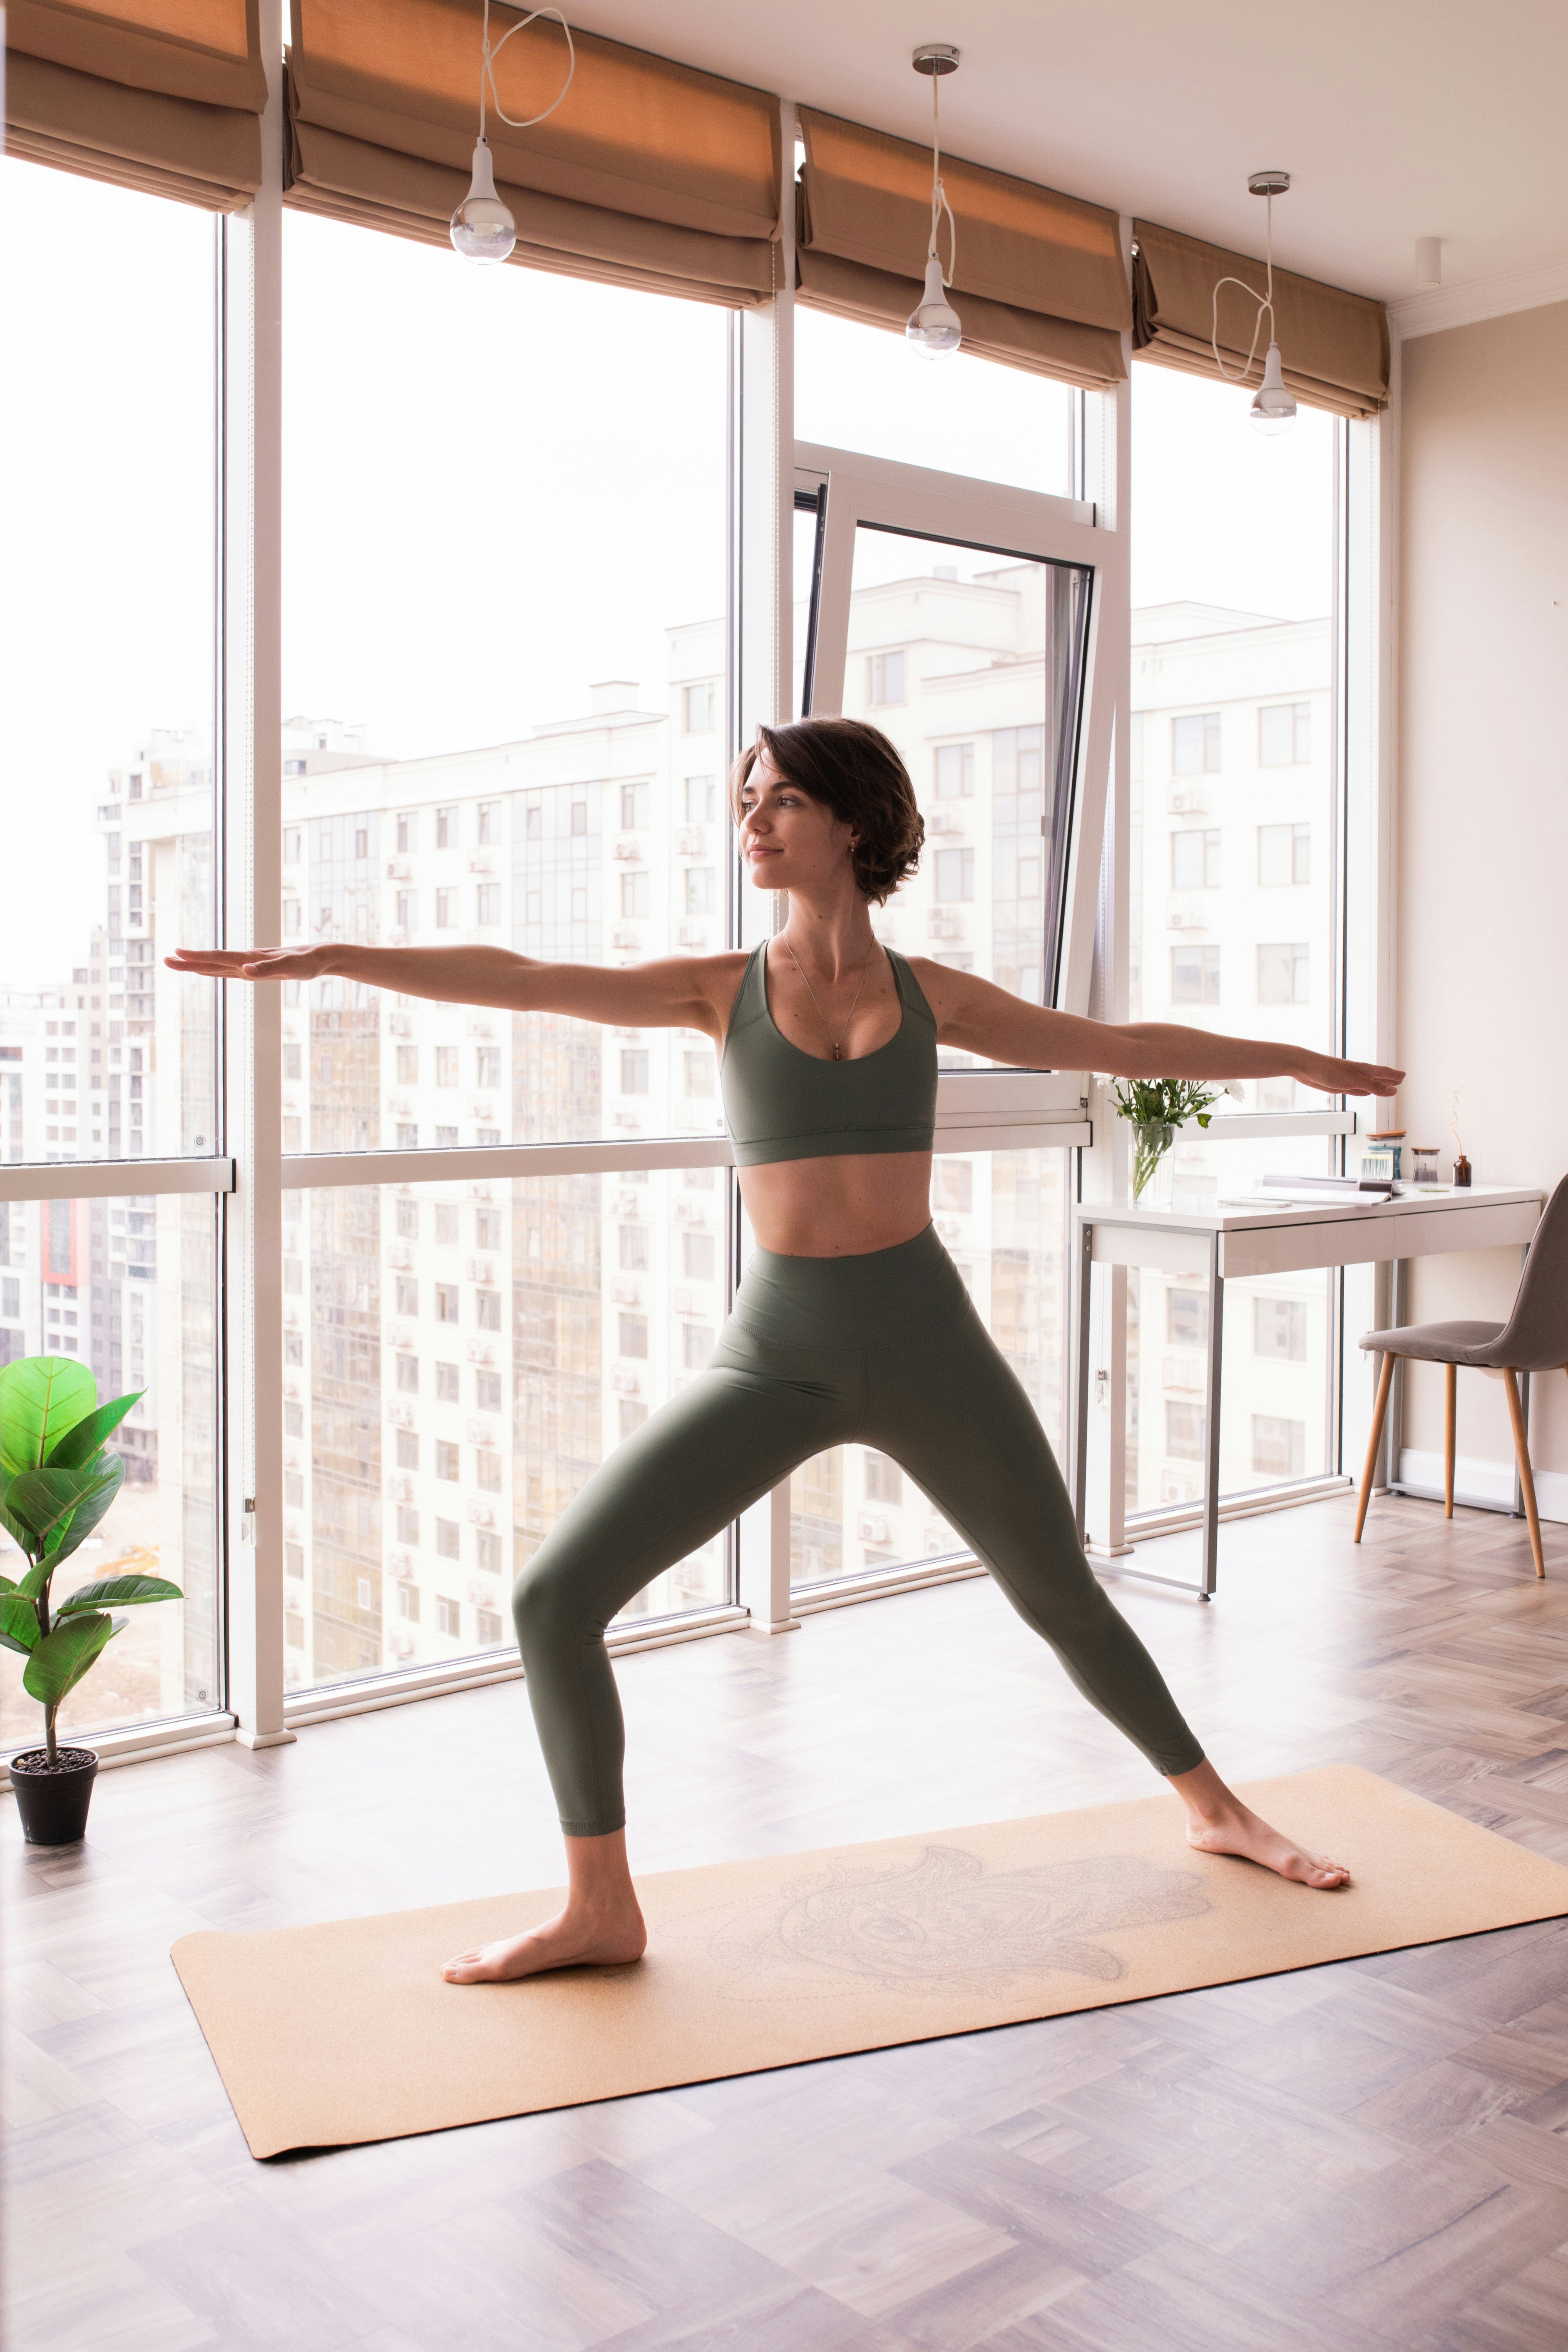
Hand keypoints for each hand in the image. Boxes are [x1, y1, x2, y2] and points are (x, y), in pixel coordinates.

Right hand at [164, 947, 335, 981]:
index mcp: (251, 959)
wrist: (320, 955)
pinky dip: (214, 968)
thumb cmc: (308, 963)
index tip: (175, 955)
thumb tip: (245, 970)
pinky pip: (229, 968)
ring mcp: (250, 963)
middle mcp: (247, 960)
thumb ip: (269, 969)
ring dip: (198, 963)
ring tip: (177, 960)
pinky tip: (207, 968)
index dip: (196, 958)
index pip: (218, 959)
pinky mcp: (256, 966)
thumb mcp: (291, 968)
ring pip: (218, 964)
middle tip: (164, 959)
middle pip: (213, 961)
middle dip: (189, 961)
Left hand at [1307, 1054, 1404, 1098]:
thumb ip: (1373, 1086)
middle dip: (1389, 1079)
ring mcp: (1349, 1080)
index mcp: (1364, 1070)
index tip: (1404, 1076)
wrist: (1306, 1067)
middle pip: (1378, 1078)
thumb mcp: (1354, 1080)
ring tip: (1387, 1087)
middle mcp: (1358, 1073)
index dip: (1394, 1075)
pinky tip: (1365, 1092)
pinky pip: (1356, 1089)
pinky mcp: (1339, 1086)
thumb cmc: (1329, 1071)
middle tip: (1401, 1079)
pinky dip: (1364, 1091)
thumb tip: (1393, 1090)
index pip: (1384, 1072)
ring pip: (1368, 1084)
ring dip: (1378, 1086)